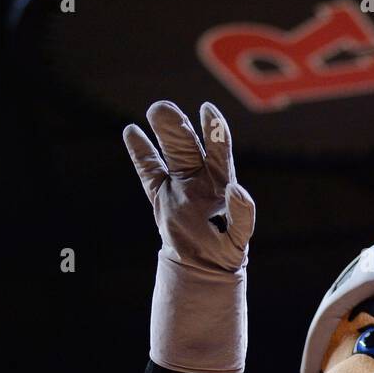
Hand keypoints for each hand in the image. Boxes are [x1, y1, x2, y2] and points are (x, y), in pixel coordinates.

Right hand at [123, 101, 254, 273]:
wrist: (203, 264)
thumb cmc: (227, 247)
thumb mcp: (239, 235)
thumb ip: (242, 215)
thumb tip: (238, 190)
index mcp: (221, 182)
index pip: (219, 151)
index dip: (214, 130)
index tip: (207, 110)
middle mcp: (199, 177)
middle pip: (188, 147)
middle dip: (178, 126)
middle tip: (164, 108)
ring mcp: (178, 185)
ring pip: (170, 154)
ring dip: (164, 132)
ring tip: (156, 110)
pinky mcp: (160, 196)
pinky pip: (149, 171)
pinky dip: (141, 153)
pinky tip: (131, 131)